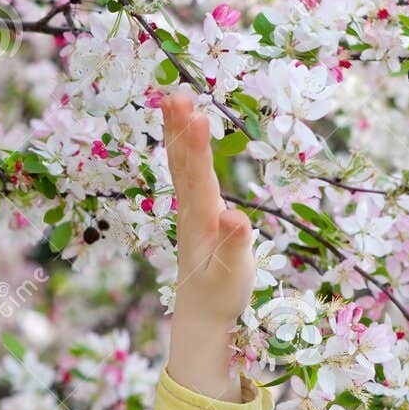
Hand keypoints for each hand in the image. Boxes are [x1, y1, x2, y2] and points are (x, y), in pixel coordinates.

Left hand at [159, 86, 256, 400]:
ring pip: (182, 166)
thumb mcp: (232, 274)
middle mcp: (192, 211)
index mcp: (202, 221)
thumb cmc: (220, 296)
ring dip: (178, 132)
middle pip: (183, 163)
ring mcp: (191, 211)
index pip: (198, 177)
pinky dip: (184, 149)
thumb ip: (234, 246)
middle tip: (175, 93)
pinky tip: (183, 133)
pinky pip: (188, 174)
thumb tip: (234, 218)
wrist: (200, 316)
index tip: (193, 114)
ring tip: (174, 100)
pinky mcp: (196, 214)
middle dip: (180, 128)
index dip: (195, 146)